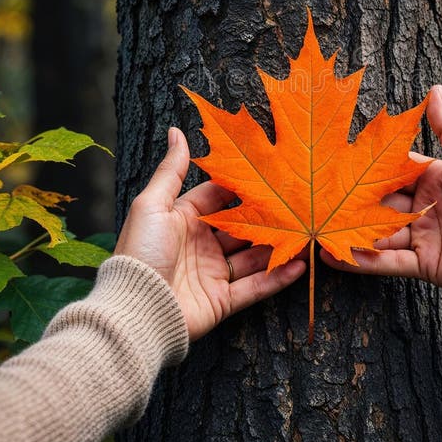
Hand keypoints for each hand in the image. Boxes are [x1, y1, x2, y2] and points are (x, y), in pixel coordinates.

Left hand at [115, 128, 305, 339]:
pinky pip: (256, 287)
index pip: (219, 196)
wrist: (134, 310)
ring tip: (307, 232)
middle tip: (297, 202)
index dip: (242, 187)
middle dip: (267, 216)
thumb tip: (177, 131)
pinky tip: (301, 265)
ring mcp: (213, 273)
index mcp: (183, 219)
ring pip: (253, 256)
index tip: (271, 173)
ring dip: (279, 245)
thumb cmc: (140, 253)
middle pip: (242, 226)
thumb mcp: (152, 205)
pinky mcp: (222, 301)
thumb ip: (170, 171)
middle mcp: (201, 244)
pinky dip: (278, 277)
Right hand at [320, 85, 441, 295]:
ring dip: (348, 232)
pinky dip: (361, 262)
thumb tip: (434, 89)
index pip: (392, 169)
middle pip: (378, 202)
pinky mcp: (422, 264)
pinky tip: (332, 257)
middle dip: (349, 201)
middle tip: (315, 197)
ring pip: (376, 233)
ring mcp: (420, 236)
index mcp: (432, 179)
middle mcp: (422, 207)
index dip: (365, 166)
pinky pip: (386, 263)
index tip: (335, 159)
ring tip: (315, 230)